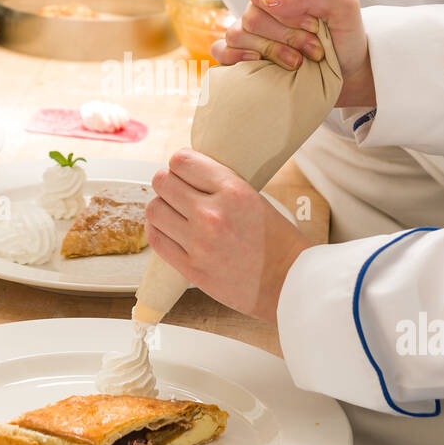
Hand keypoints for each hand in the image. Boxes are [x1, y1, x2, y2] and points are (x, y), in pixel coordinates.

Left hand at [147, 149, 309, 323]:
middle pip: (163, 182)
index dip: (180, 164)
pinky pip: (157, 239)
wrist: (289, 283)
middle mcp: (212, 214)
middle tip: (178, 191)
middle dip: (168, 183)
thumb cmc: (277, 241)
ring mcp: (199, 243)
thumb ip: (220, 185)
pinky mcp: (191, 267)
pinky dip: (159, 230)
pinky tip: (171, 230)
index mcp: (233, 190)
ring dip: (162, 207)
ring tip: (174, 213)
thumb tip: (188, 175)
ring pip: (154, 209)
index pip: (182, 161)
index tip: (184, 171)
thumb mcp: (255, 198)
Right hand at [212, 0, 375, 108]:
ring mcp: (252, 31)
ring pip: (237, 34)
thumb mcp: (344, 7)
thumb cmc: (346, 36)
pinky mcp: (244, 55)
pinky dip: (235, 58)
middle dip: (286, 37)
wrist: (349, 73)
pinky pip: (221, 51)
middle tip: (315, 49)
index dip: (284, 10)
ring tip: (298, 63)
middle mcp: (264, 5)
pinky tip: (258, 63)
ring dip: (271, 51)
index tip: (313, 24)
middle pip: (251, 16)